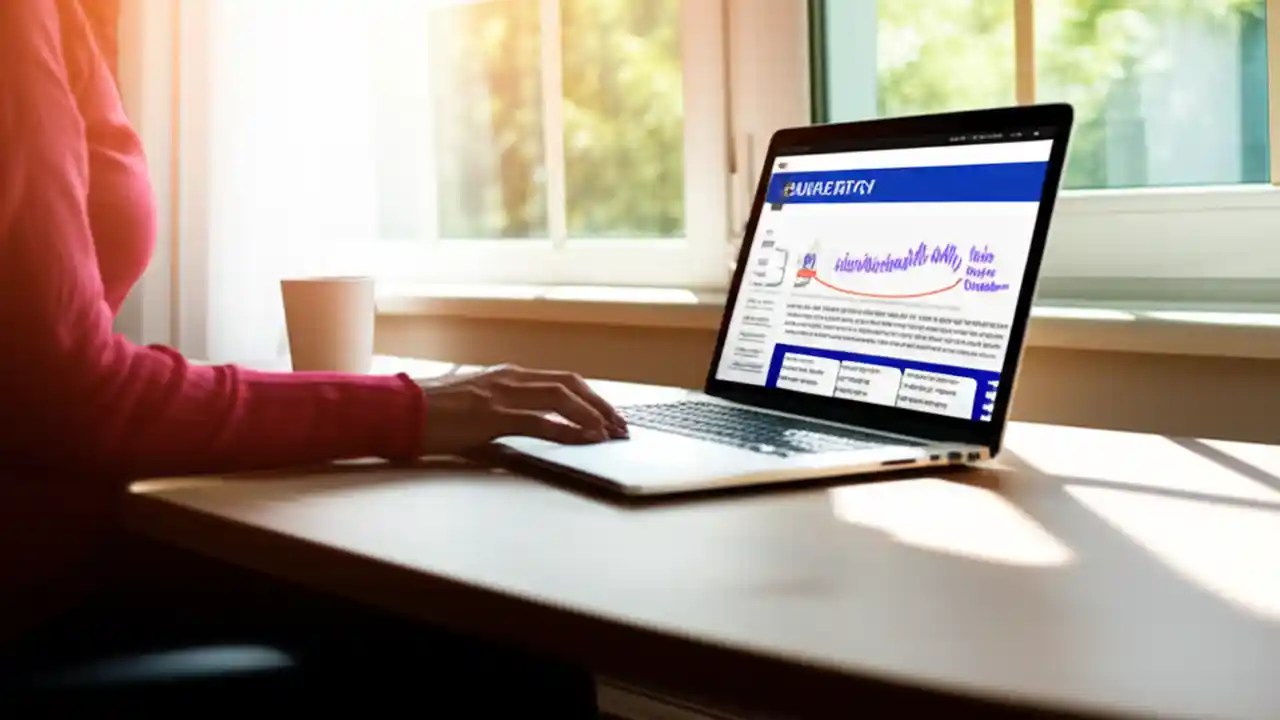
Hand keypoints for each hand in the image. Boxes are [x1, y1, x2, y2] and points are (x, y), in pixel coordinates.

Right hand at [415, 364, 627, 455]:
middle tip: (622, 426)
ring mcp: (502, 394)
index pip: (562, 380)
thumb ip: (505, 415)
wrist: (399, 410)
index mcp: (508, 375)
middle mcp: (510, 378)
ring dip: (592, 417)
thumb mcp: (476, 409)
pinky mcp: (492, 415)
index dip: (591, 397)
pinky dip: (568, 431)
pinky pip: (540, 422)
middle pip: (571, 384)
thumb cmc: (431, 413)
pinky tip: (585, 441)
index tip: (610, 416)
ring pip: (562, 398)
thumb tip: (533, 432)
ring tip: (611, 435)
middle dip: (601, 405)